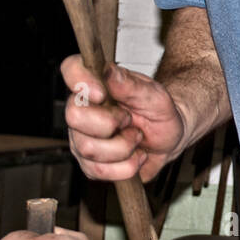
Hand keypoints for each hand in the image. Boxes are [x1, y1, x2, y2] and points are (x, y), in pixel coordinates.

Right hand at [61, 56, 184, 183]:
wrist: (169, 140)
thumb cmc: (159, 113)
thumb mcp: (155, 96)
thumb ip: (132, 86)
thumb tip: (111, 72)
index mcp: (95, 85)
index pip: (71, 69)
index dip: (79, 80)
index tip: (101, 94)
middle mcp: (82, 110)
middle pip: (74, 117)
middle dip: (111, 123)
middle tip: (129, 120)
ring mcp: (81, 138)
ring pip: (89, 149)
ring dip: (124, 147)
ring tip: (135, 138)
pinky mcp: (89, 164)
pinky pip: (99, 171)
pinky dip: (126, 166)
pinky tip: (134, 156)